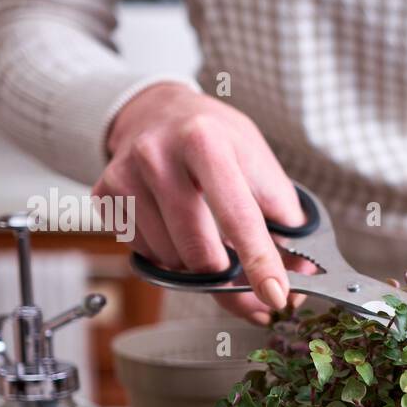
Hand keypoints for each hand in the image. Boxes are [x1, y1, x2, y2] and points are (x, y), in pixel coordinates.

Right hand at [98, 83, 308, 322]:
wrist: (159, 110)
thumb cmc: (217, 140)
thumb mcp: (260, 163)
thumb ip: (285, 219)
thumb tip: (300, 278)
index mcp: (205, 141)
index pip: (238, 215)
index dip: (260, 262)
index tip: (275, 296)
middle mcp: (158, 154)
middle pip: (198, 250)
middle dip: (227, 278)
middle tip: (245, 283)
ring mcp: (125, 175)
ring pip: (171, 260)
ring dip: (197, 266)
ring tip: (208, 236)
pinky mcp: (105, 194)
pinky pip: (146, 254)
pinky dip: (169, 255)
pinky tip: (177, 228)